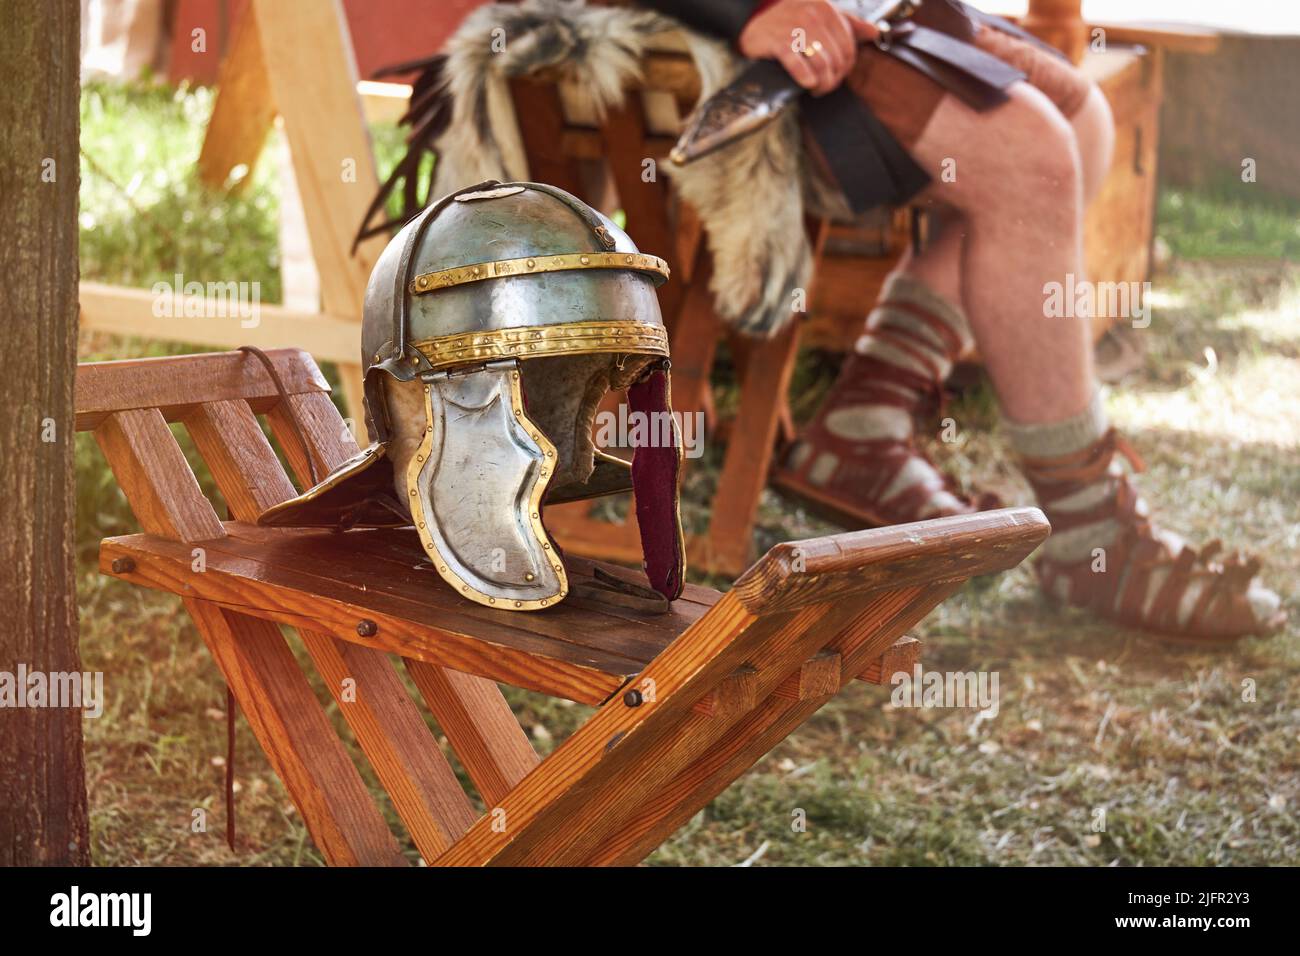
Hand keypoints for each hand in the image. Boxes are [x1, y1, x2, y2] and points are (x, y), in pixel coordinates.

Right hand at [738, 0, 878, 95]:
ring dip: (821, 83)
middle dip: (833, 79)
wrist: (753, 19)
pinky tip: (806, 83)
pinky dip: (805, 78)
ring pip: (821, 64)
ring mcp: (795, 28)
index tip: (836, 76)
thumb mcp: (820, 14)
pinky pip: (798, 65)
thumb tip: (875, 32)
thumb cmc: (789, 20)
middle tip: (824, 87)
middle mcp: (813, 16)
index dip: (845, 68)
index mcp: (827, 9)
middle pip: (836, 59)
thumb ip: (848, 23)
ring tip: (815, 88)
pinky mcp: (778, 42)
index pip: (848, 47)